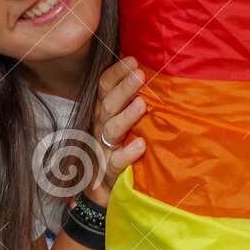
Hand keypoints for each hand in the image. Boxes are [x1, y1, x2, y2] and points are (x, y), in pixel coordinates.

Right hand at [85, 57, 147, 204]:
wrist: (104, 189)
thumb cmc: (120, 145)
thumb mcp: (122, 119)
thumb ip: (131, 98)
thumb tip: (148, 69)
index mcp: (104, 111)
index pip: (104, 87)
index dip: (117, 73)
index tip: (133, 60)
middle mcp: (101, 126)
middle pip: (108, 105)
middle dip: (124, 88)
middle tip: (140, 74)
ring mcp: (104, 148)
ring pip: (111, 130)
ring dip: (126, 116)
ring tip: (142, 104)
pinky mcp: (110, 171)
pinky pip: (117, 162)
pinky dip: (128, 153)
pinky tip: (140, 145)